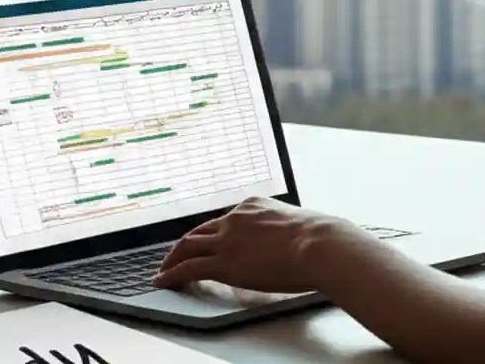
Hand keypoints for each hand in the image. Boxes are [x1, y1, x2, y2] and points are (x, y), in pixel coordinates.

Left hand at [155, 196, 372, 292]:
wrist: (319, 245)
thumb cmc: (320, 238)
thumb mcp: (298, 223)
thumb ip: (284, 229)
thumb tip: (293, 241)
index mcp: (254, 205)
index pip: (224, 219)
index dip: (213, 233)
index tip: (209, 241)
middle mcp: (235, 217)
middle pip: (200, 230)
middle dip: (186, 243)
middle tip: (176, 255)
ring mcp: (227, 239)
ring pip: (188, 245)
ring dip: (173, 258)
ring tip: (165, 270)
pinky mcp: (223, 262)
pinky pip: (189, 267)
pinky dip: (171, 273)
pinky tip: (164, 280)